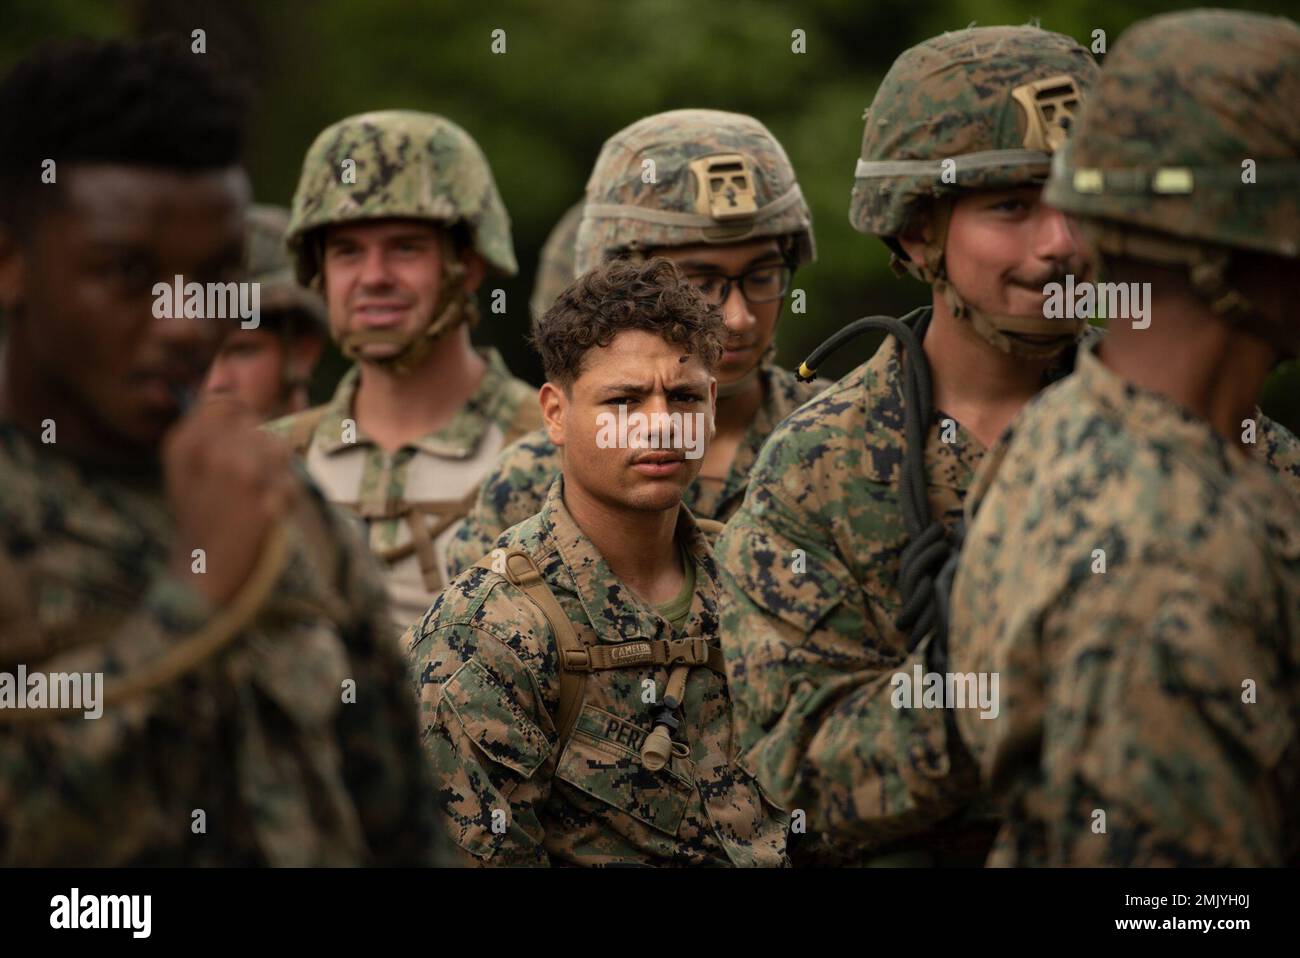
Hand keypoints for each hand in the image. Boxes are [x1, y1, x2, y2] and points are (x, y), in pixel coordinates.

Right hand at [162, 398, 298, 604]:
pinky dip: (284, 498)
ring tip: (252, 499)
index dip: (240, 421)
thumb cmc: (200, 515)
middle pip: (258, 425)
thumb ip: (206, 426)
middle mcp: (211, 450)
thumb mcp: (185, 467)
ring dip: (275, 473)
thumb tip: (231, 387)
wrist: (204, 568)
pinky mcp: (266, 497)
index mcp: (184, 441)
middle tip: (241, 486)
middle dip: (259, 451)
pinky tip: (262, 515)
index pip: (228, 403)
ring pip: (278, 449)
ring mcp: (240, 474)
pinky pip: (290, 481)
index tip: (236, 448)